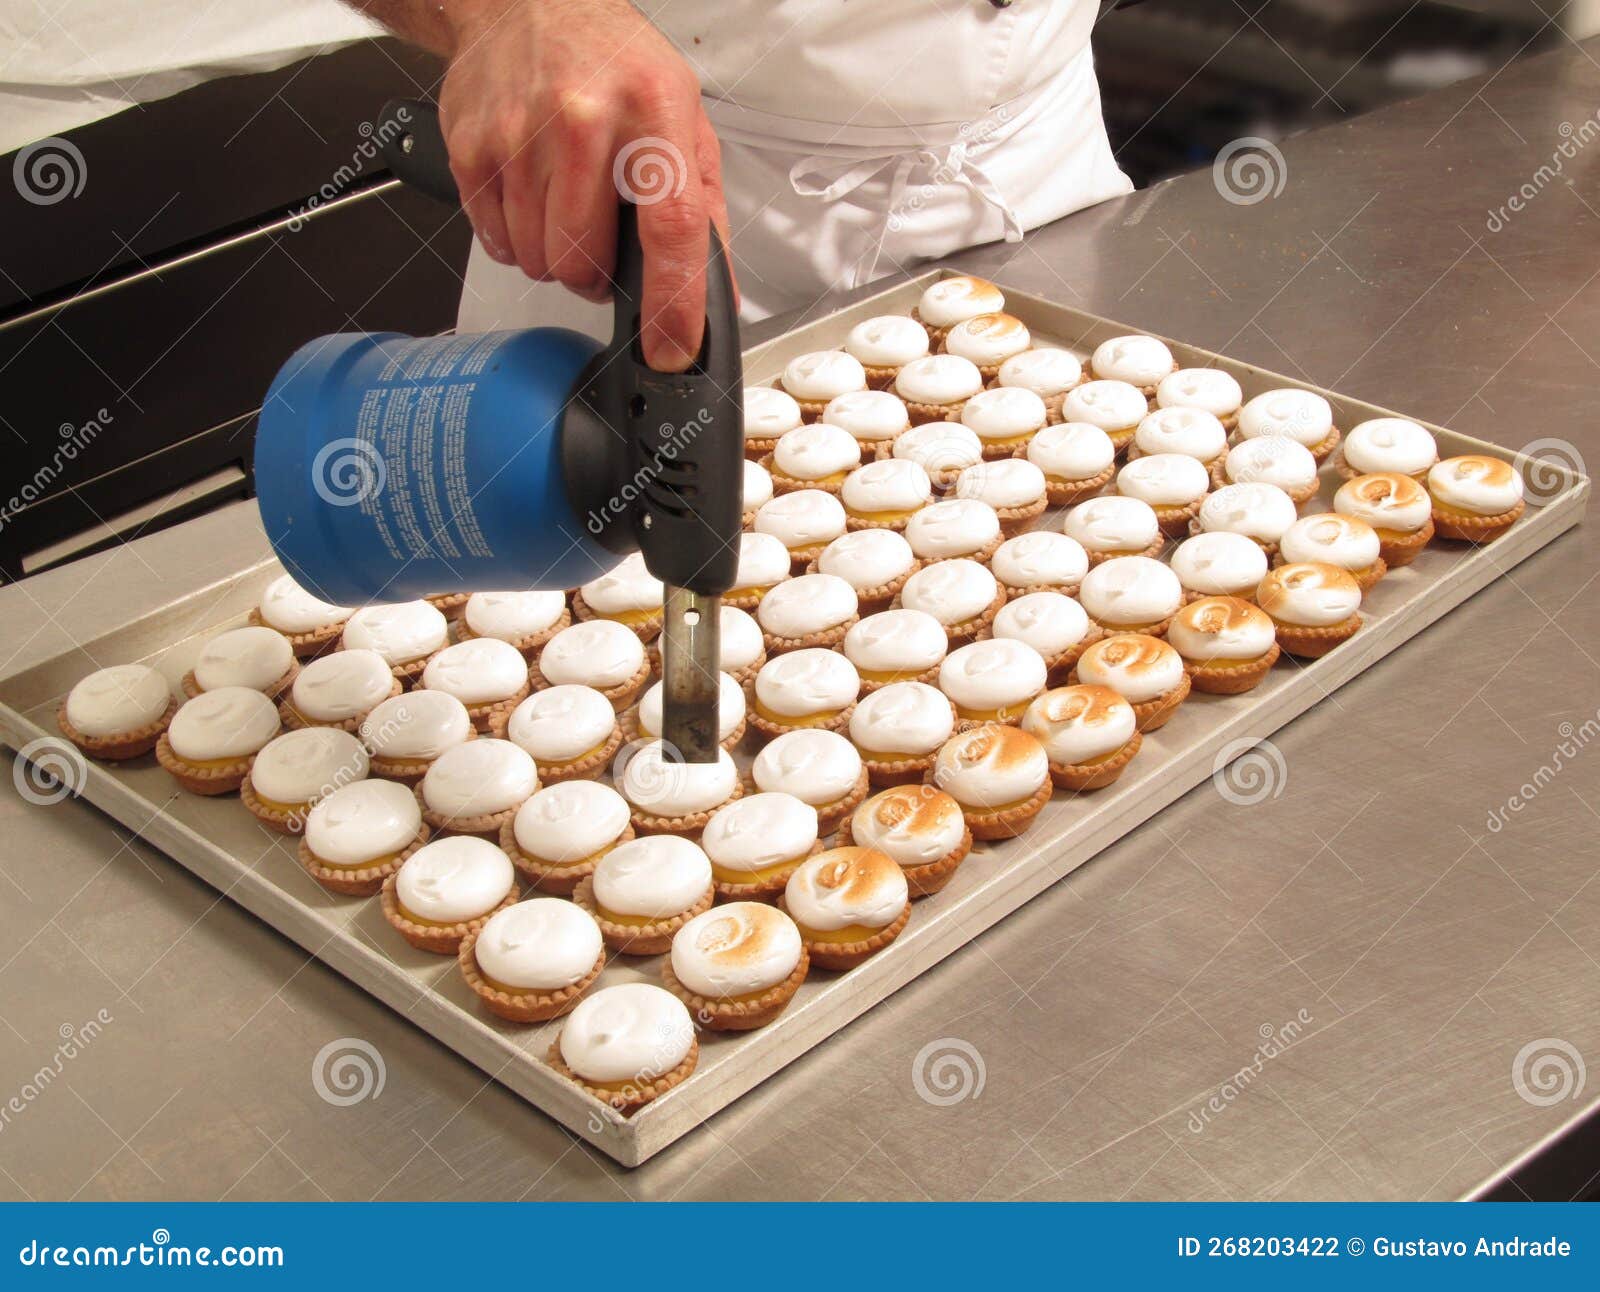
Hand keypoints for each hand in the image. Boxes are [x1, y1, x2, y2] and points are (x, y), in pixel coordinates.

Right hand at [438, 0, 730, 370]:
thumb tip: (715, 295)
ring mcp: (520, 134)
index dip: (672, 303)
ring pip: (538, 261)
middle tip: (600, 237)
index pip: (670, 228)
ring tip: (565, 204)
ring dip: (554, 256)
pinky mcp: (472, 147)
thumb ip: (701, 208)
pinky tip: (530, 193)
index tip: (671, 351)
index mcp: (653, 110)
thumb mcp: (682, 115)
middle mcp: (584, 119)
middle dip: (593, 274)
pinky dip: (516, 238)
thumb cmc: (613, 62)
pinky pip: (497, 242)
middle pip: (583, 262)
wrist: (526, 3)